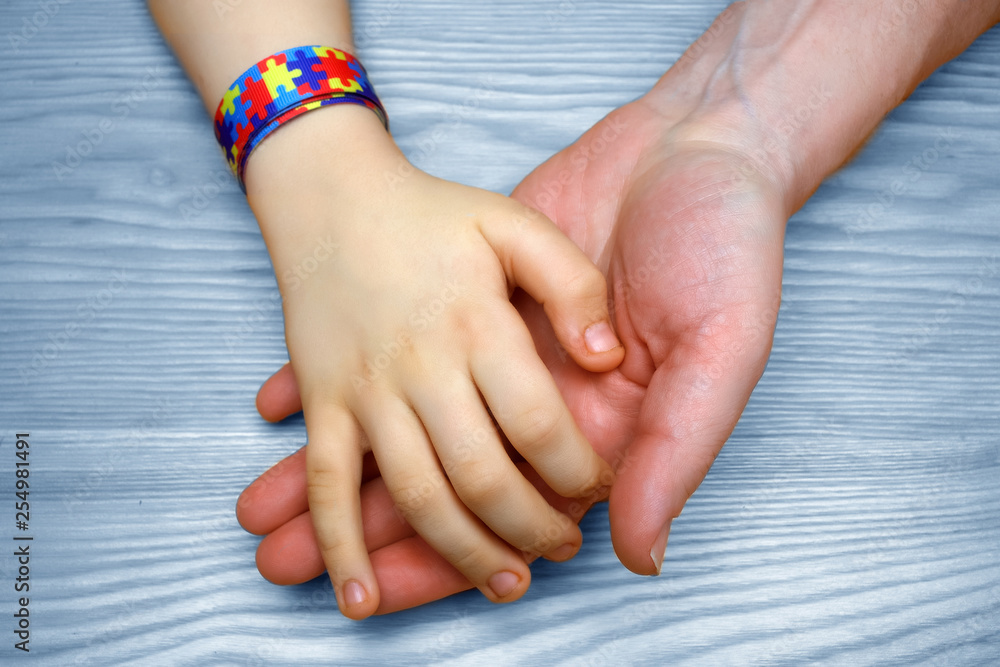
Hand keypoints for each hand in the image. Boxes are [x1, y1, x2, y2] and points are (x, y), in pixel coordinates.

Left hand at [238, 85, 788, 609]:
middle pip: (443, 485)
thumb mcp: (721, 352)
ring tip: (260, 514)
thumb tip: (636, 555)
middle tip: (281, 562)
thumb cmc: (727, 248)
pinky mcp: (472, 297)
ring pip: (409, 426)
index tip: (367, 590)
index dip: (442, 560)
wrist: (697, 147)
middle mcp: (542, 403)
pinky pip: (404, 349)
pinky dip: (348, 376)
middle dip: (368, 530)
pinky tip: (279, 408)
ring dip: (337, 471)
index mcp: (598, 434)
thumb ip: (674, 452)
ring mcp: (502, 352)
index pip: (506, 518)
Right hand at [245, 106, 622, 618]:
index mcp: (477, 323)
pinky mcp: (325, 402)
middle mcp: (422, 365)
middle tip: (565, 546)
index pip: (538, 423)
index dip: (577, 470)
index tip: (599, 487)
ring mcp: (367, 389)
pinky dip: (341, 545)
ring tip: (506, 585)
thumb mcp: (515, 224)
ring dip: (461, 553)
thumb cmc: (431, 213)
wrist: (330, 196)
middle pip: (483, 474)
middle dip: (533, 525)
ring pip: (416, 494)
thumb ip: (571, 285)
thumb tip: (609, 360)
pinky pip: (329, 483)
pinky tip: (360, 599)